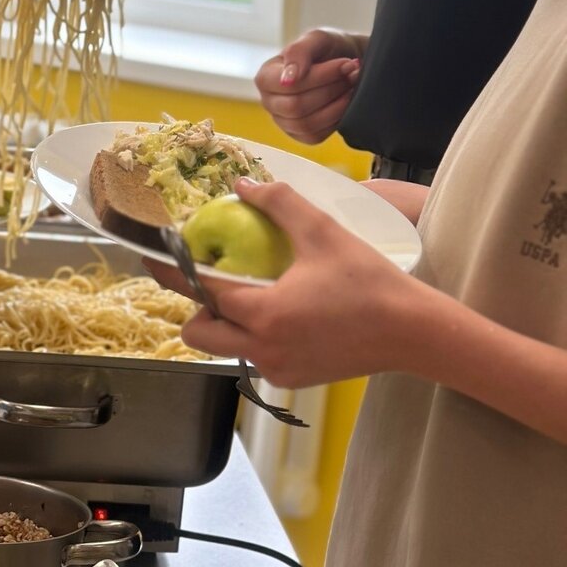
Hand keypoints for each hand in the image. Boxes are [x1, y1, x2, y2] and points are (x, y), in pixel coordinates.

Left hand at [145, 179, 420, 387]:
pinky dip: (255, 339)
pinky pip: (253, 359)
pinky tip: (282, 319)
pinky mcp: (290, 381)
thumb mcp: (323, 233)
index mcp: (263, 313)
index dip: (173, 272)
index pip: (201, 291)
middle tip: (218, 284)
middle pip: (198, 334)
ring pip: (225, 347)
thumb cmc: (370, 282)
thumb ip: (279, 204)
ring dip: (227, 325)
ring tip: (254, 298)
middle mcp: (261, 348)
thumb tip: (242, 186)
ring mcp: (275, 369)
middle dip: (197, 310)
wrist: (413, 332)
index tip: (152, 258)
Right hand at [254, 28, 363, 143]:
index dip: (320, 77)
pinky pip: (315, 136)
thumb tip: (288, 80)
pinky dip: (336, 119)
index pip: (288, 85)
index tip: (346, 63)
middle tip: (353, 73)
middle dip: (331, 89)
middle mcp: (269, 102)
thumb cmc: (328, 49)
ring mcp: (283, 121)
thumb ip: (299, 52)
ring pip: (305, 124)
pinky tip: (345, 102)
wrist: (346, 65)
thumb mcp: (317, 38)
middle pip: (296, 107)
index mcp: (266, 77)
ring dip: (336, 105)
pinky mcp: (300, 135)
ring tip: (351, 86)